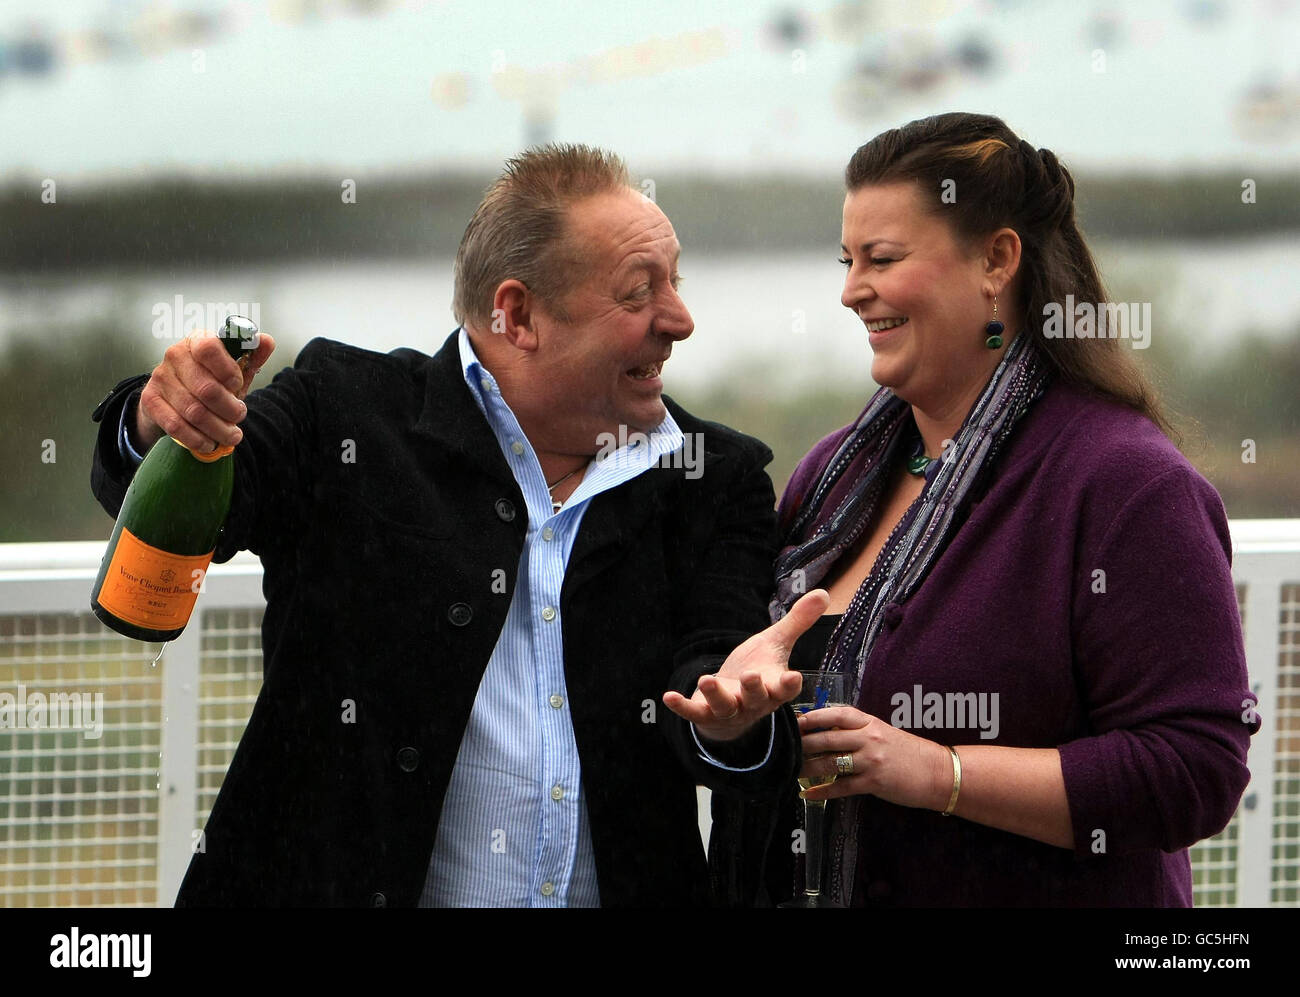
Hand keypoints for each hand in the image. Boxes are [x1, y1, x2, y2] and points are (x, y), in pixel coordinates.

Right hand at [136, 330, 275, 452]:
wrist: (174, 397)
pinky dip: (197, 439)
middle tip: (239, 417)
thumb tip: (267, 342)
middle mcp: (175, 355)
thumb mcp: (233, 369)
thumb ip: (251, 356)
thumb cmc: (210, 380)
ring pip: (194, 411)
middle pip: (207, 389)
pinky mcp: (150, 400)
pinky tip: (209, 443)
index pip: (210, 349)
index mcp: (197, 340)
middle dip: (230, 410)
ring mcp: (160, 377)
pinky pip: (176, 425)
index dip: (229, 372)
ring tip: (231, 435)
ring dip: (218, 429)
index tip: (237, 386)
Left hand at [662, 589, 829, 741]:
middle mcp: (754, 703)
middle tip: (749, 676)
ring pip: (725, 707)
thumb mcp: (776, 644)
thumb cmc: (759, 671)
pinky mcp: (706, 715)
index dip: (789, 685)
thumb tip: (824, 593)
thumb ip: (797, 622)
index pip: (785, 688)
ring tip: (706, 679)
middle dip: (753, 689)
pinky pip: (694, 713)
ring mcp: (730, 711)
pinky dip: (682, 707)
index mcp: (774, 687)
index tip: (794, 677)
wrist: (734, 704)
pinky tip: (668, 696)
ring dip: (716, 695)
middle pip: (756, 698)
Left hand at [797, 705, 952, 810]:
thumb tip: (824, 730)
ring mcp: (871, 759)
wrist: (937, 771)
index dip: (810, 717)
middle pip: (826, 738)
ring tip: (790, 770)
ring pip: (829, 762)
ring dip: (806, 767)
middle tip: (782, 747)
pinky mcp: (874, 782)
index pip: (834, 714)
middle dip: (802, 743)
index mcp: (869, 721)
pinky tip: (808, 793)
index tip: (791, 721)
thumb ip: (856, 730)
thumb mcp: (881, 731)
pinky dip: (822, 791)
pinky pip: (841, 786)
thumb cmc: (906, 752)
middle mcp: (868, 737)